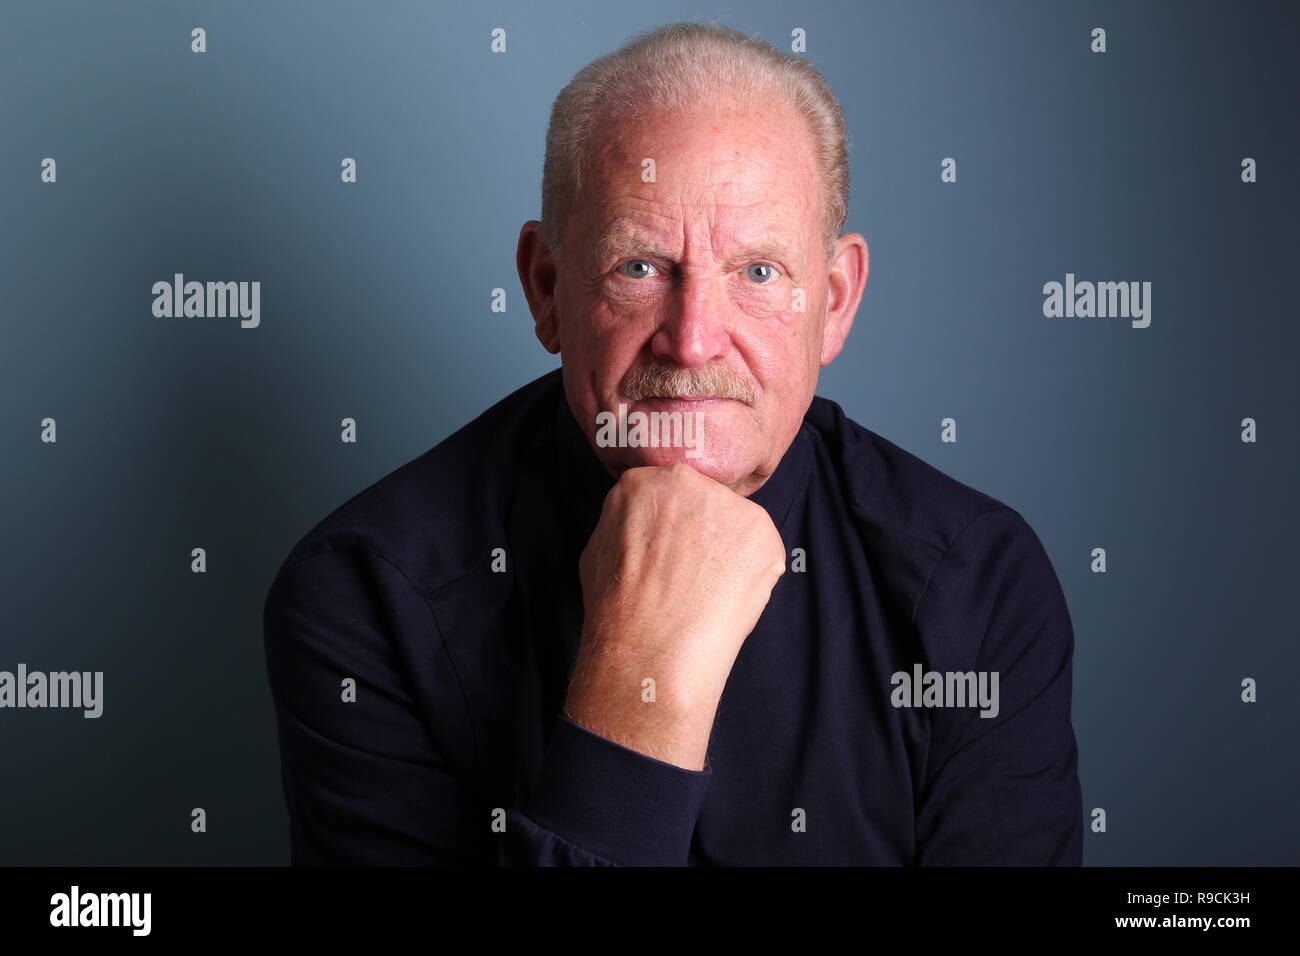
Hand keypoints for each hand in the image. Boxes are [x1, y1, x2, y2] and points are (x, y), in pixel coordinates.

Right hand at [564, 462, 786, 769]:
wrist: (649, 649)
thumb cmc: (617, 611)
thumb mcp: (598, 547)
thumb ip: (628, 522)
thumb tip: (645, 525)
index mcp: (642, 481)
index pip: (669, 491)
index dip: (675, 524)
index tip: (674, 551)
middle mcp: (686, 481)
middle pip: (705, 500)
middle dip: (704, 530)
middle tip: (693, 573)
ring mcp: (727, 503)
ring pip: (735, 523)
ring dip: (730, 550)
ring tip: (708, 590)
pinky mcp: (761, 531)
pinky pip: (762, 548)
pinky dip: (754, 572)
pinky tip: (728, 597)